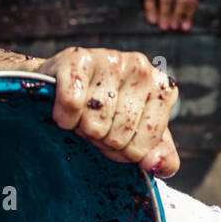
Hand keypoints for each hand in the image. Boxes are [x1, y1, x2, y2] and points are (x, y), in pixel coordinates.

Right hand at [36, 47, 179, 175]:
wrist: (59, 85)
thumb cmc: (104, 111)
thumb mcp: (138, 135)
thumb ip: (159, 155)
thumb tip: (155, 164)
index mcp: (161, 88)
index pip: (145, 146)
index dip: (125, 152)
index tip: (117, 137)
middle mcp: (141, 68)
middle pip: (119, 137)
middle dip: (102, 140)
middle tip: (95, 125)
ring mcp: (111, 59)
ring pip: (95, 124)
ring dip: (82, 128)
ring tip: (82, 115)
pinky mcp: (78, 58)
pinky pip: (72, 104)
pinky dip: (64, 117)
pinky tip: (66, 110)